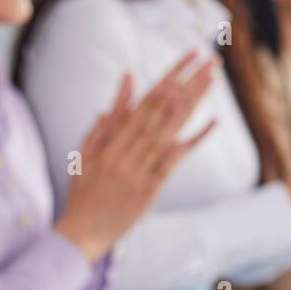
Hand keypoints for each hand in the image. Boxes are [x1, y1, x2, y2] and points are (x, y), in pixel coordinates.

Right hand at [55, 54, 217, 261]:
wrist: (79, 232)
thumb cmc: (82, 192)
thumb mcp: (86, 153)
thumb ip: (106, 121)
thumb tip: (123, 86)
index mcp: (110, 140)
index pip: (145, 100)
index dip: (169, 76)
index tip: (188, 57)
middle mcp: (124, 151)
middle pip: (161, 110)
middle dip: (187, 83)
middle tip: (209, 61)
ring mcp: (137, 171)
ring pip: (169, 130)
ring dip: (192, 103)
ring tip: (211, 80)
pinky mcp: (148, 190)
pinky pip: (173, 161)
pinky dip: (193, 141)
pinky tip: (211, 123)